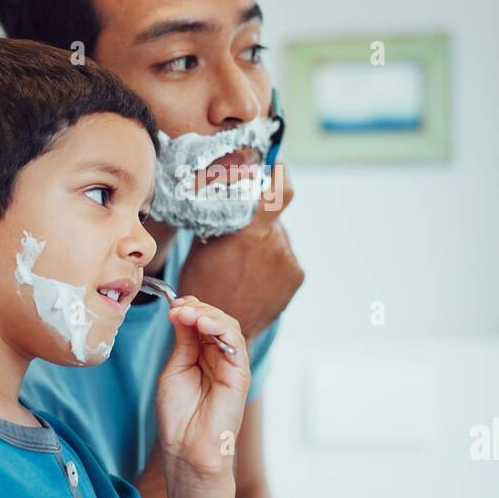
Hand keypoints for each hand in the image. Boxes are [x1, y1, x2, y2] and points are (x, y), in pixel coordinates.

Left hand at [156, 296, 250, 482]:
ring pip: (228, 326)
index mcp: (202, 355)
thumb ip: (183, 341)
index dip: (189, 308)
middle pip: (216, 319)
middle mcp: (219, 357)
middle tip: (178, 308)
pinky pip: (235, 343)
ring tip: (187, 314)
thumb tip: (181, 311)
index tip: (171, 306)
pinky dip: (220, 328)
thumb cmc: (178, 414)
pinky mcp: (240, 373)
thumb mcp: (175, 368)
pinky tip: (202, 324)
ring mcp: (231, 364)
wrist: (186, 446)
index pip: (202, 321)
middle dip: (197, 308)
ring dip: (207, 314)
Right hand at [178, 162, 304, 340]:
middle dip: (258, 221)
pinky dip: (272, 260)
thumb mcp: (202, 247)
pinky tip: (255, 275)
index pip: (280, 192)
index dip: (281, 176)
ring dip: (264, 243)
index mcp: (250, 233)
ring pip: (277, 237)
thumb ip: (221, 218)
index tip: (276, 168)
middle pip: (271, 217)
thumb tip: (229, 189)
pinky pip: (284, 256)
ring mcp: (288, 261)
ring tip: (244, 265)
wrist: (222, 329)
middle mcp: (274, 244)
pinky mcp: (295, 275)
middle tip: (240, 240)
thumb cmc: (205, 287)